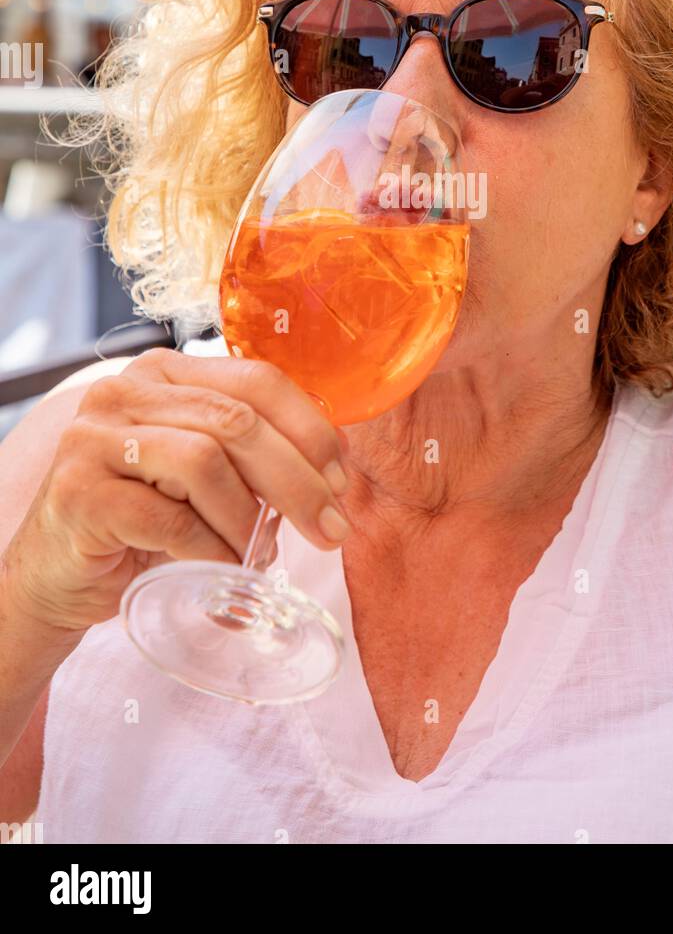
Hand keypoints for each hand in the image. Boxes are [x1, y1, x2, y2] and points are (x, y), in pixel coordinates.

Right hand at [1, 348, 350, 635]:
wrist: (58, 573)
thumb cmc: (143, 520)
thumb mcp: (203, 474)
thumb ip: (253, 454)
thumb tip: (334, 467)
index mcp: (165, 373)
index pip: (255, 380)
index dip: (309, 429)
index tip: (341, 479)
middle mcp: (125, 390)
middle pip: (237, 421)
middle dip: (297, 480)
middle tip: (331, 529)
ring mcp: (95, 437)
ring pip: (204, 462)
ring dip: (247, 519)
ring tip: (257, 554)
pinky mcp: (80, 492)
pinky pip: (168, 520)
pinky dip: (209, 550)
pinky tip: (220, 568)